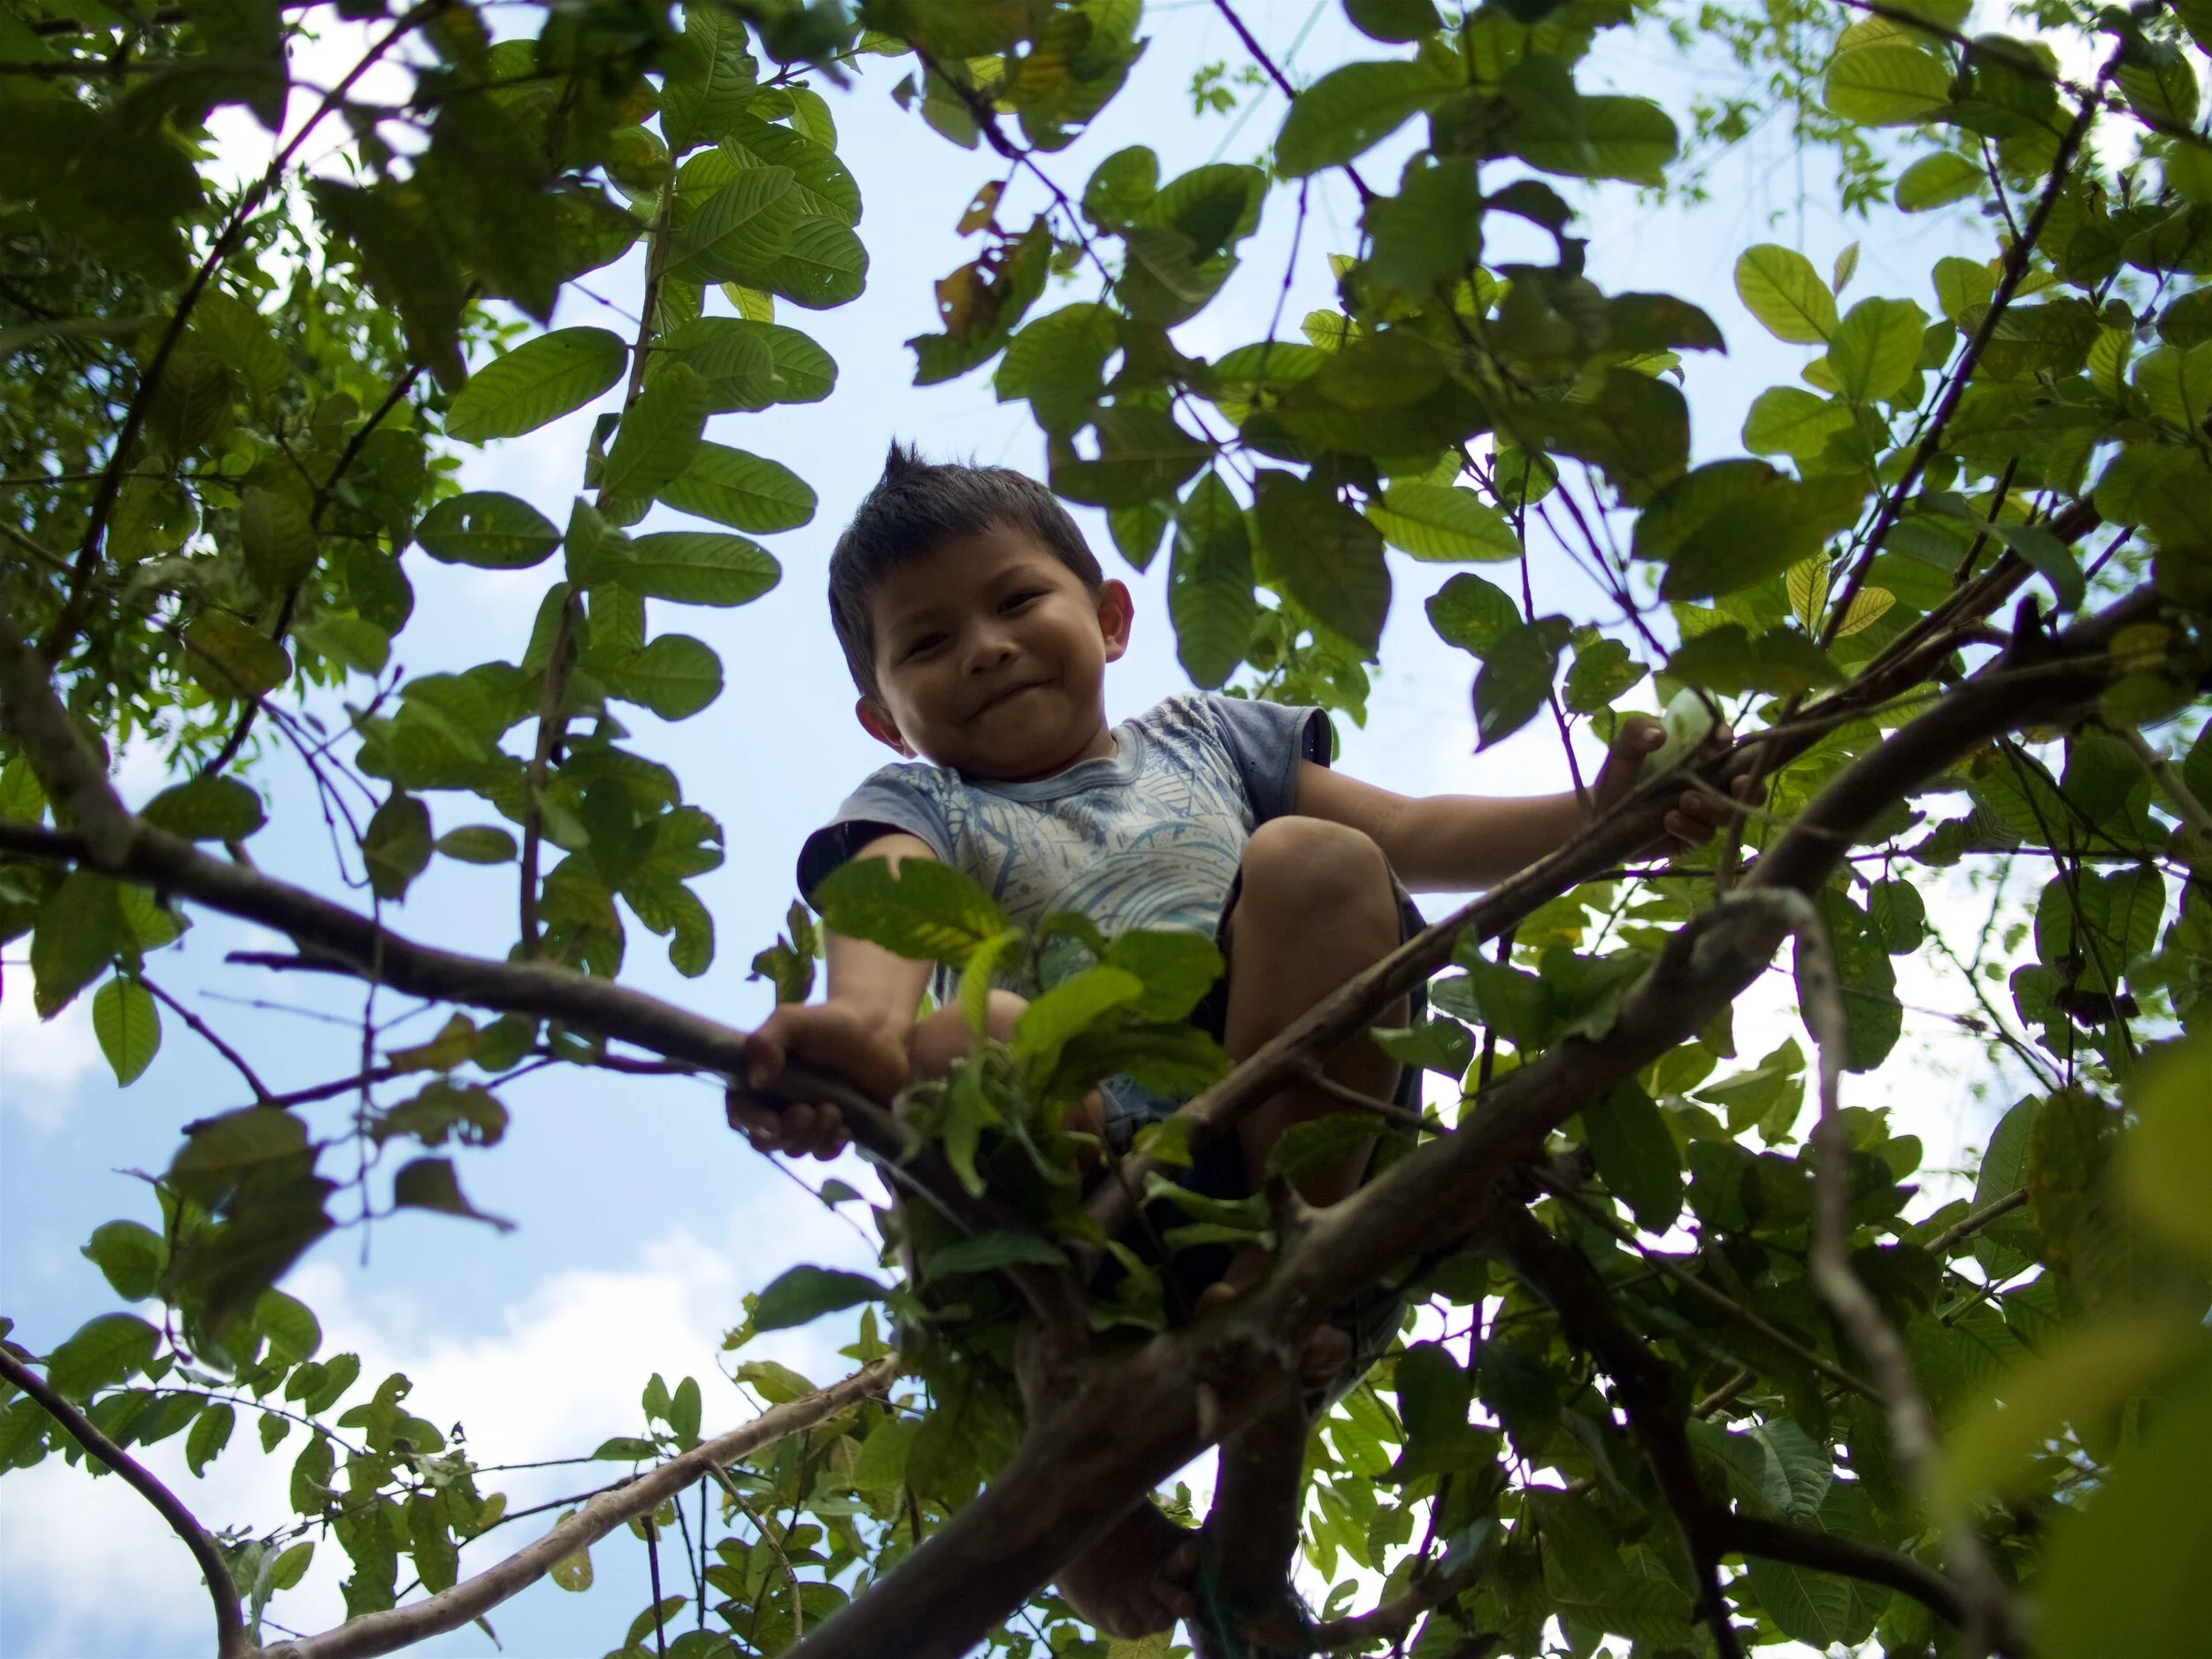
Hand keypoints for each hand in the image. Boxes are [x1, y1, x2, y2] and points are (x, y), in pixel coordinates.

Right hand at [728, 1001, 910, 1159]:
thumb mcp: (794, 1021)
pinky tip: (846, 1129)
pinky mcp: (830, 1132)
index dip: (751, 1122)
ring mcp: (804, 1121)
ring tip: (835, 1111)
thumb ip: (766, 1041)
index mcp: (759, 1080)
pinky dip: (831, 1147)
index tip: (773, 1122)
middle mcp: (776, 1104)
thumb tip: (757, 1079)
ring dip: (812, 1137)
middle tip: (808, 1112)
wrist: (882, 1034)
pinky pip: (821, 1154)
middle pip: (763, 1140)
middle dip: (785, 1133)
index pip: (739, 1111)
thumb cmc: (833, 1024)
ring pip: (793, 1149)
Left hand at [1592, 713, 1755, 849]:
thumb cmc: (1619, 776)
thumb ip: (1636, 732)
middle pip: (1746, 784)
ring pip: (1729, 813)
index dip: (1733, 743)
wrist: (1598, 816)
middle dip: (1749, 784)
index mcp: (1700, 756)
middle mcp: (1710, 783)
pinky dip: (1691, 828)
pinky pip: (1704, 836)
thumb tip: (1659, 734)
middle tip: (1737, 782)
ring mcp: (1704, 813)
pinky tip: (1670, 820)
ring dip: (1714, 806)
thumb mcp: (1624, 749)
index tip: (1722, 740)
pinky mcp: (1693, 838)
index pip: (1729, 746)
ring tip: (1685, 800)